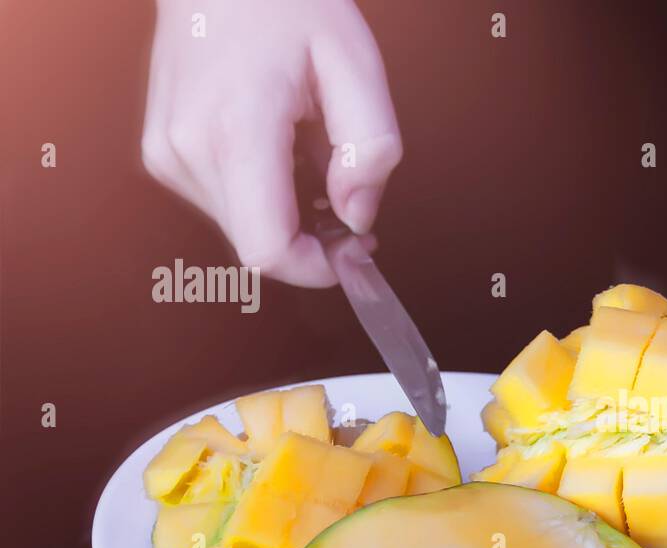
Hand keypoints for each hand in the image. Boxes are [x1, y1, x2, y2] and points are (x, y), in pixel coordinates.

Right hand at [141, 0, 400, 286]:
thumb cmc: (288, 5)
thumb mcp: (356, 66)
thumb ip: (371, 150)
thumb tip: (358, 216)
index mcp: (236, 130)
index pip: (268, 250)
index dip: (318, 270)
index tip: (353, 253)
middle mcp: (187, 150)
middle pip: (257, 246)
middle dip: (311, 244)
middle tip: (350, 208)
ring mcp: (167, 153)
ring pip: (242, 229)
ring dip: (288, 217)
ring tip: (313, 160)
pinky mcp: (163, 153)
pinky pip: (224, 203)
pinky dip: (262, 195)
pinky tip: (280, 152)